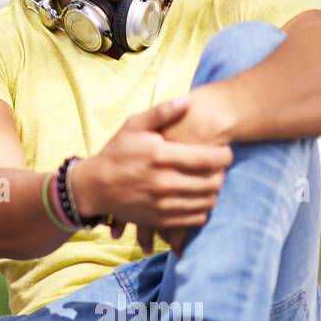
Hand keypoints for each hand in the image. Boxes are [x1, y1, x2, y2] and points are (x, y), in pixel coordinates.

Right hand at [76, 96, 232, 254]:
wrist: (95, 186)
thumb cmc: (117, 152)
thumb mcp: (134, 125)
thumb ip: (162, 112)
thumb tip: (189, 100)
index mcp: (160, 155)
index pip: (210, 159)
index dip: (225, 155)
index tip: (223, 151)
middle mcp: (164, 182)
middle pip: (214, 182)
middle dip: (220, 173)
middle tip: (214, 167)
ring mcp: (163, 204)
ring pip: (208, 201)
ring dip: (213, 191)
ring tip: (206, 181)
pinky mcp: (162, 220)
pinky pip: (197, 218)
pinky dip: (203, 208)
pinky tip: (195, 197)